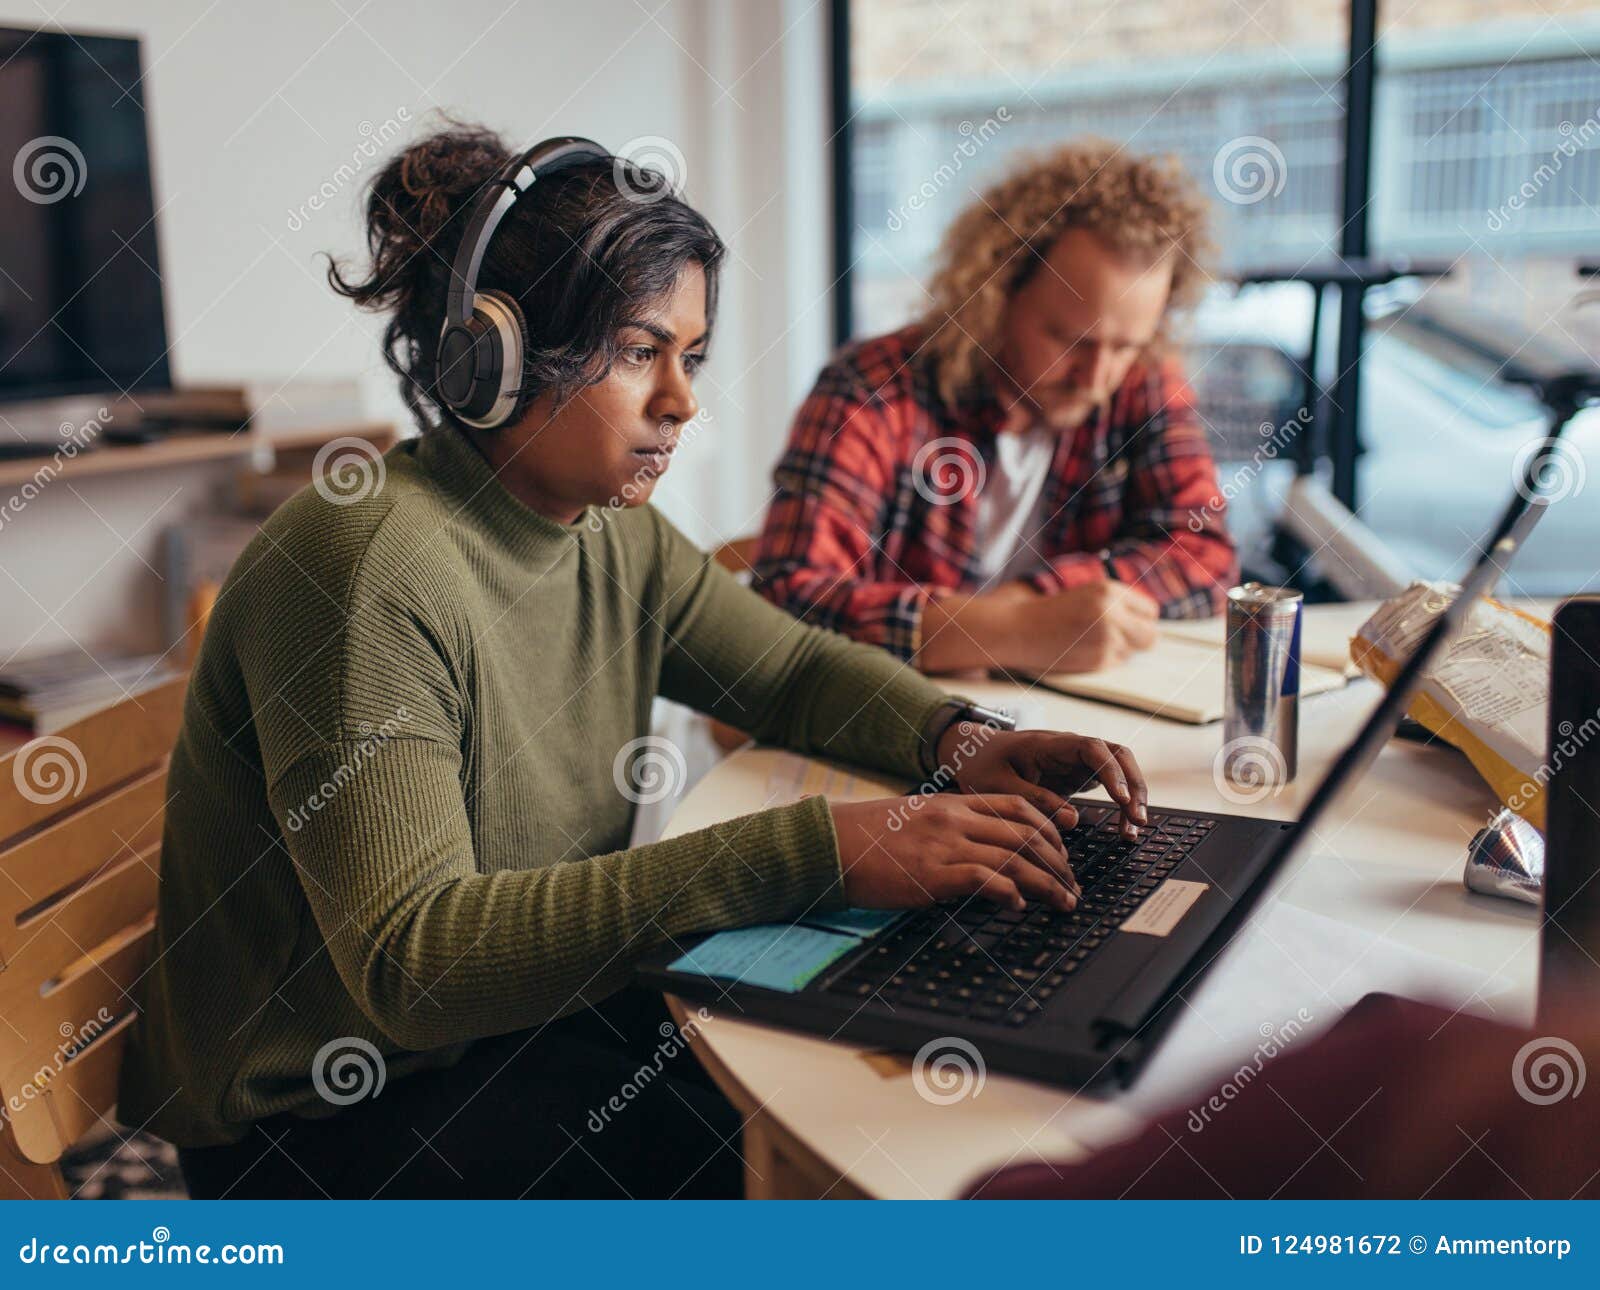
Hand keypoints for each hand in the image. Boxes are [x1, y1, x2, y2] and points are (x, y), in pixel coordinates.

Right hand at [830, 794, 1079, 911]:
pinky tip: (1020, 906)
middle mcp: (955, 819)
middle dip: (1058, 863)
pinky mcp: (933, 873)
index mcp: (952, 803)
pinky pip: (985, 879)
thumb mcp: (914, 819)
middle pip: (1026, 834)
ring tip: (1063, 902)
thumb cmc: (867, 837)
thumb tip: (978, 851)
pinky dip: (1009, 892)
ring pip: (1015, 858)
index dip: (1050, 829)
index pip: (1017, 807)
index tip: (1065, 851)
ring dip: (1047, 883)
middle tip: (1073, 886)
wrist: (830, 843)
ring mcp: (945, 844)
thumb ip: (949, 828)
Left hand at [936, 723, 1148, 839]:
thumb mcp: (997, 784)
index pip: (1092, 748)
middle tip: (1138, 820)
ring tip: (1133, 831)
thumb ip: (1033, 799)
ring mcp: (1078, 759)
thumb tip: (1072, 819)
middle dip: (1134, 785)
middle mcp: (1070, 747)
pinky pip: (1111, 783)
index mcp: (1049, 744)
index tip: (1122, 799)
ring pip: (1120, 768)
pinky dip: (1122, 803)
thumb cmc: (982, 764)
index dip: (1111, 772)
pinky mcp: (1079, 773)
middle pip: (1118, 755)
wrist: (975, 753)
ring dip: (1133, 795)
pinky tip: (1125, 827)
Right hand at [1014, 581, 1157, 673]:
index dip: (1140, 618)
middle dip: (1140, 638)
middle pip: (1150, 635)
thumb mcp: (1089, 594)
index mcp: (1110, 591)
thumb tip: (1150, 624)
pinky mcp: (1098, 660)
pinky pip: (1116, 663)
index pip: (1150, 610)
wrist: (1019, 629)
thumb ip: (1118, 604)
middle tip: (1122, 637)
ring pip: (1133, 651)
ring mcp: (1107, 638)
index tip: (1130, 622)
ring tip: (1092, 641)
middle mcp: (1112, 613)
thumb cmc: (1052, 612)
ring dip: (1119, 649)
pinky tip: (1084, 650)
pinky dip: (1105, 659)